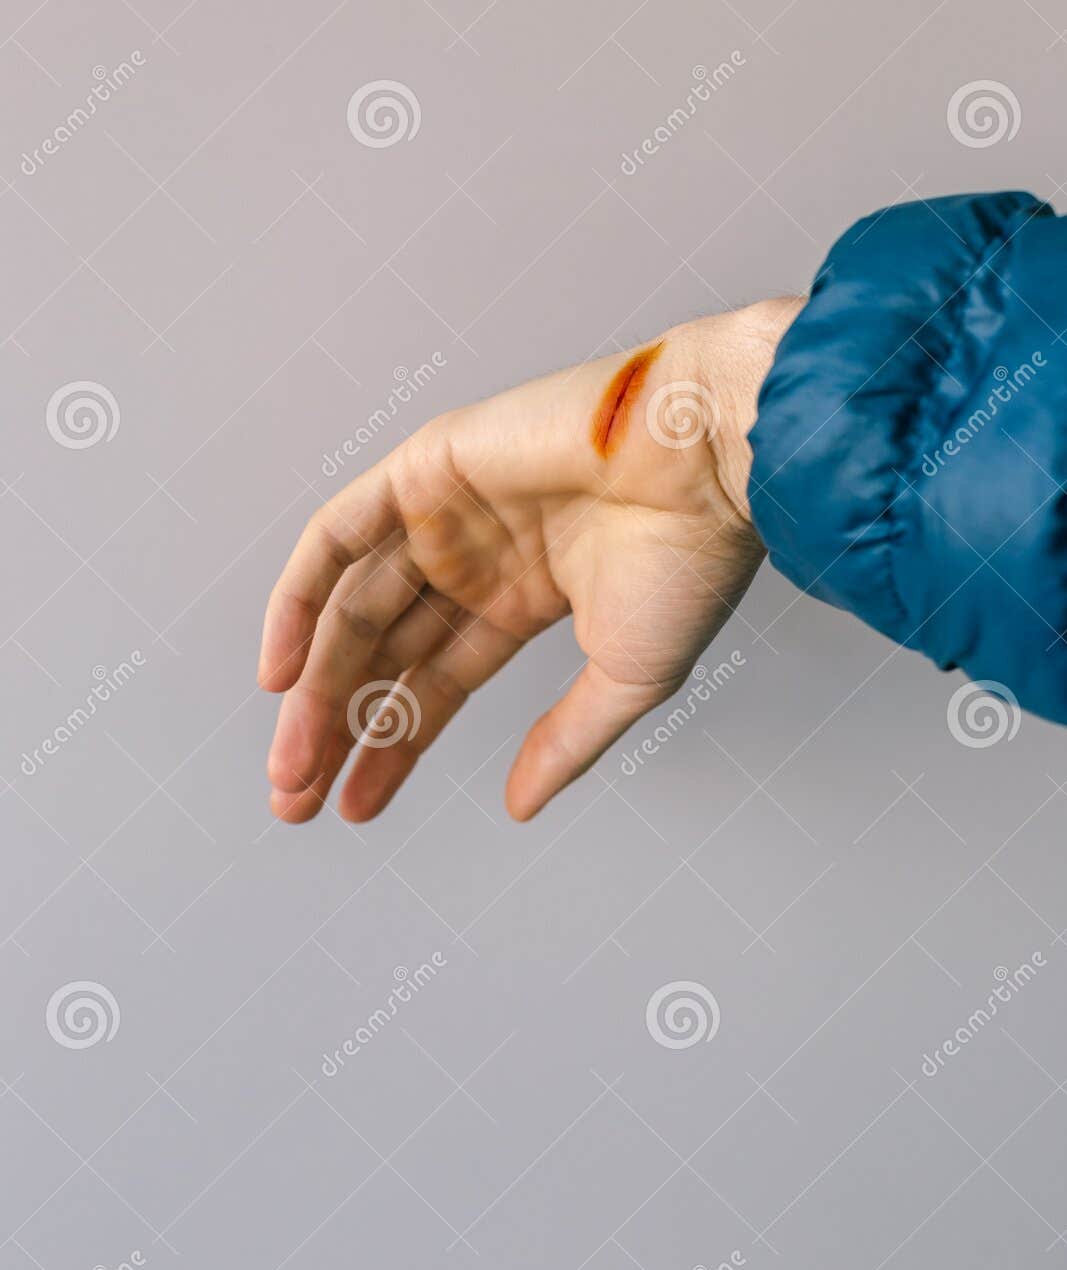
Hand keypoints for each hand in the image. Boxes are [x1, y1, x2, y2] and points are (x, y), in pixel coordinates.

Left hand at [258, 296, 801, 823]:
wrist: (708, 461)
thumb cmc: (689, 558)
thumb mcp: (626, 677)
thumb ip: (565, 741)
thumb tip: (518, 805)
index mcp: (521, 599)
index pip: (434, 684)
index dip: (390, 748)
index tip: (352, 808)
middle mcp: (473, 557)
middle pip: (382, 654)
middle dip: (337, 729)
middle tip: (298, 800)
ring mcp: (444, 513)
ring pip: (353, 609)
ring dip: (313, 686)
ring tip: (292, 764)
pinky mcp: (424, 467)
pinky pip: (336, 536)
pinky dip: (298, 599)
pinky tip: (279, 671)